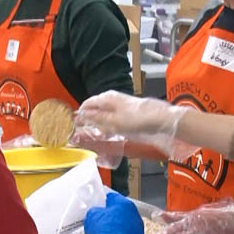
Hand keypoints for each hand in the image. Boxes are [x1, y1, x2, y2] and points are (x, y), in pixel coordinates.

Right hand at [75, 91, 189, 158]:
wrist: (160, 120)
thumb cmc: (138, 119)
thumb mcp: (113, 122)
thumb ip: (96, 119)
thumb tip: (81, 116)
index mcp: (106, 98)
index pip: (86, 104)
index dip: (79, 114)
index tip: (73, 125)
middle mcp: (112, 99)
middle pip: (94, 109)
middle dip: (87, 120)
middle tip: (81, 133)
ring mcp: (120, 105)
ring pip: (103, 114)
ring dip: (97, 124)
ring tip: (93, 135)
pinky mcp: (127, 112)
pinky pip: (112, 118)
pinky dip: (107, 125)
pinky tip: (108, 134)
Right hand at [84, 192, 145, 233]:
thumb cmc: (106, 233)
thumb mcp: (92, 217)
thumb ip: (95, 211)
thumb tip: (97, 212)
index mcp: (124, 203)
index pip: (112, 197)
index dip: (103, 202)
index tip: (99, 206)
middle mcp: (134, 214)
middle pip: (120, 211)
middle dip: (111, 216)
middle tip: (101, 221)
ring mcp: (139, 228)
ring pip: (125, 225)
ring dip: (117, 228)